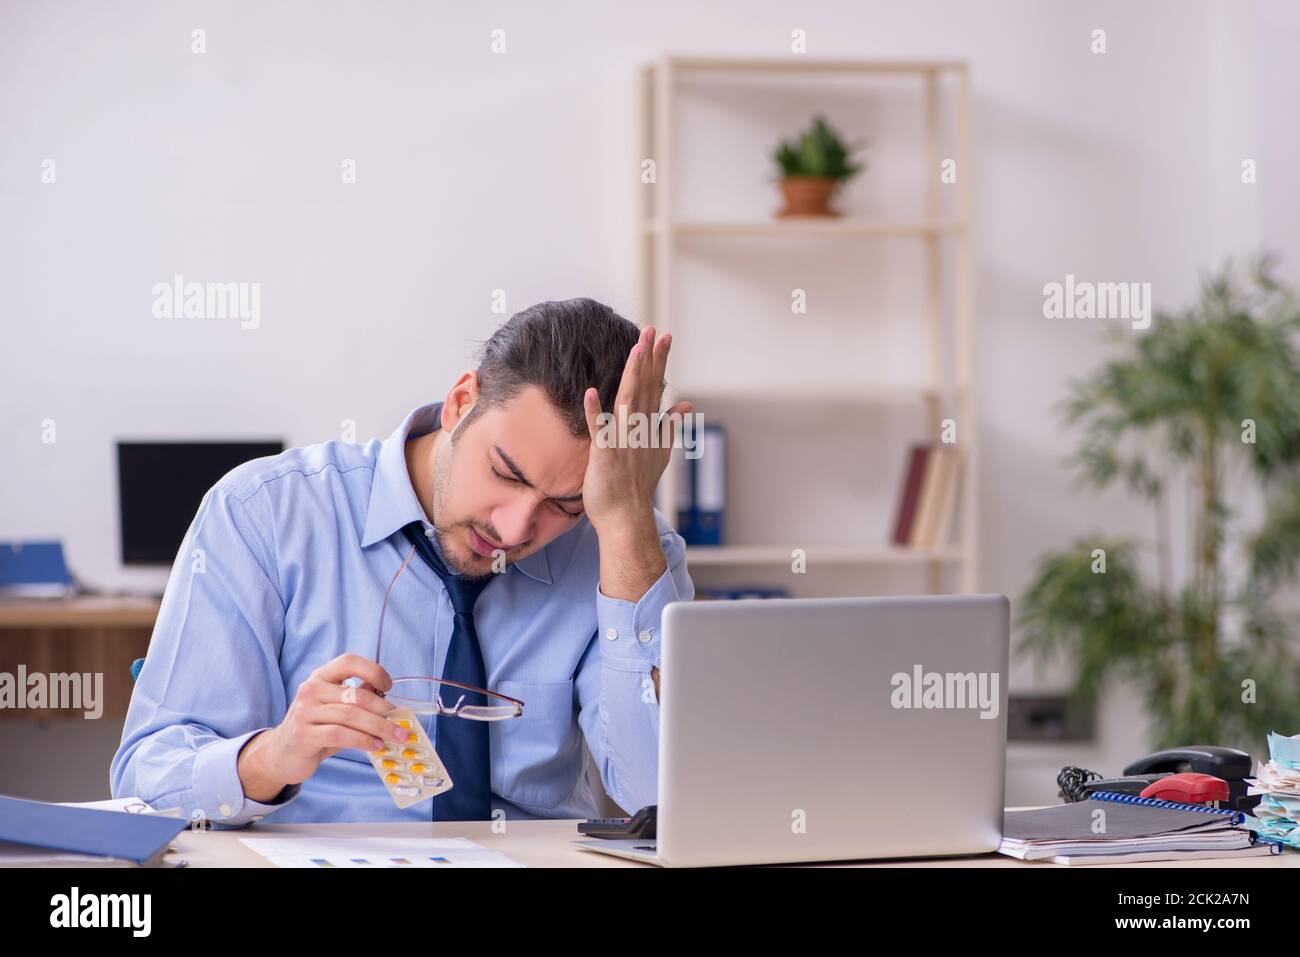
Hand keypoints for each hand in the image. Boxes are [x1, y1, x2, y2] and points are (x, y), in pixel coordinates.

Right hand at [237, 654, 405, 802]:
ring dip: (379, 727)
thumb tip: (388, 696)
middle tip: (402, 724)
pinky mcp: (303, 734)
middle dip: (385, 711)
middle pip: (356, 695)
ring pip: (351, 716)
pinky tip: (375, 745)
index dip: (373, 670)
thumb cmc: (316, 729)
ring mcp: (305, 712)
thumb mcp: (336, 709)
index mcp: (320, 677)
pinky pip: (340, 734)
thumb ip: (357, 698)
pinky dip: (363, 740)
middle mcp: (310, 690)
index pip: (349, 661)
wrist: (282, 754)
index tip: (389, 687)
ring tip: (395, 736)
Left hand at [581, 326, 691, 535]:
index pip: (656, 387)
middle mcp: (640, 430)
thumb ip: (671, 424)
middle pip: (646, 388)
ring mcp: (624, 442)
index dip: (659, 362)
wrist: (627, 517)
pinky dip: (596, 412)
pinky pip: (600, 430)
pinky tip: (591, 392)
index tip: (663, 337)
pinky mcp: (606, 455)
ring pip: (629, 401)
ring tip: (636, 349)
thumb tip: (686, 403)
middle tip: (652, 331)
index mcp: (650, 427)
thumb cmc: (638, 486)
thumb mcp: (660, 451)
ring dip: (632, 375)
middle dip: (649, 359)